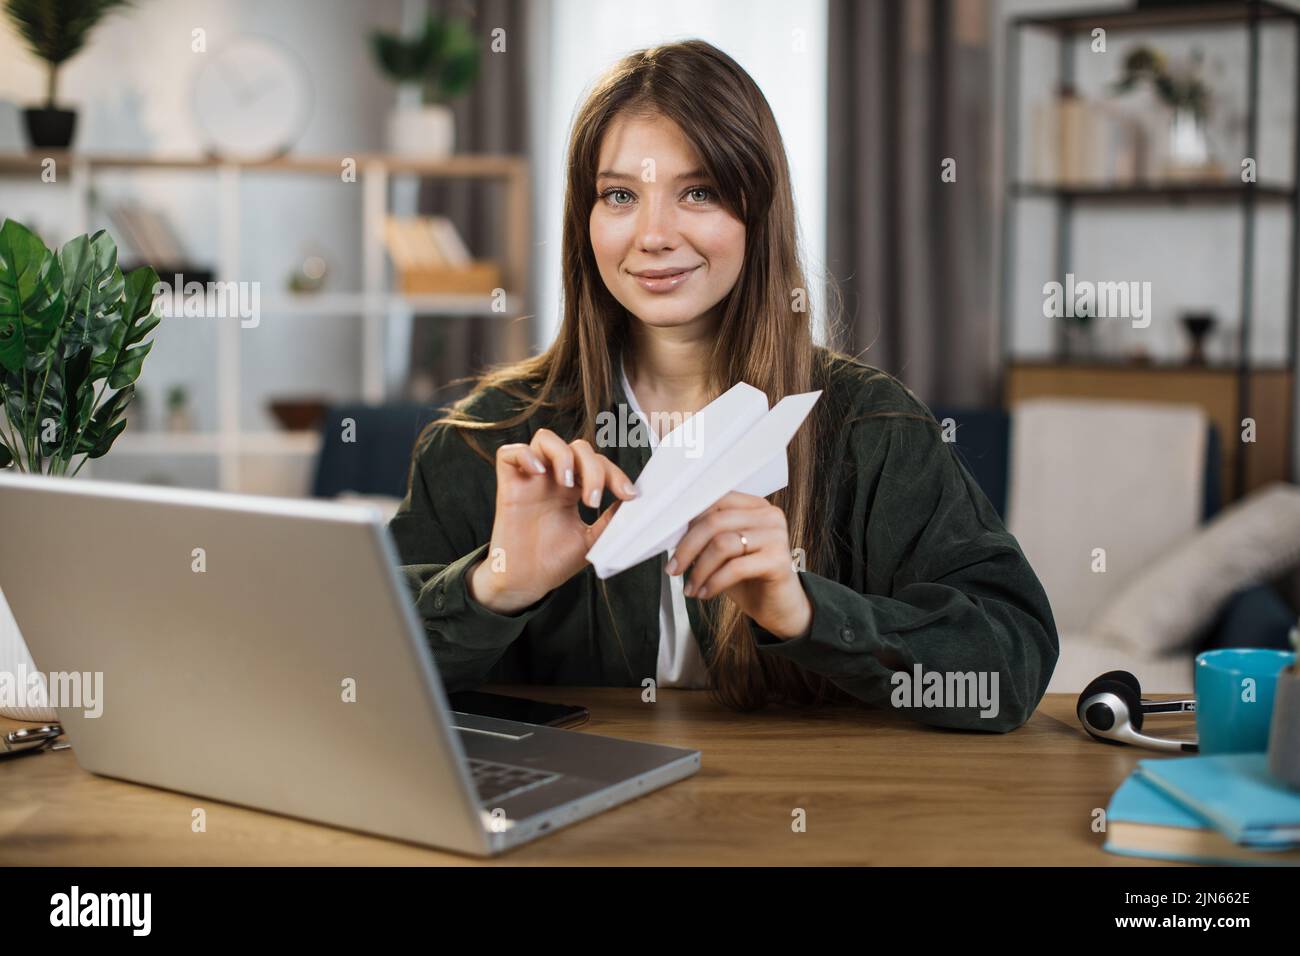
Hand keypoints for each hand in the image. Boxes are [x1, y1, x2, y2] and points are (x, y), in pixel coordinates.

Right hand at [469, 428, 638, 613]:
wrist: (527, 582)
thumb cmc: (554, 561)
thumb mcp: (591, 540)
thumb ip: (609, 519)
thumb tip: (632, 501)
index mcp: (574, 489)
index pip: (597, 463)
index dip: (615, 473)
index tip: (629, 495)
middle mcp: (553, 479)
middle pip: (577, 448)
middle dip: (593, 468)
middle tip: (593, 500)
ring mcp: (530, 480)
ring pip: (545, 439)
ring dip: (563, 455)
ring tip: (566, 484)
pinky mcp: (508, 486)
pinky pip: (509, 454)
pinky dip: (525, 455)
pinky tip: (538, 473)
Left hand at [666, 491, 811, 639]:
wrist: (780, 608)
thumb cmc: (749, 578)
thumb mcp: (724, 553)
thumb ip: (706, 537)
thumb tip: (672, 532)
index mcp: (755, 506)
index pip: (715, 502)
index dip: (688, 522)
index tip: (670, 544)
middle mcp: (769, 515)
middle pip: (715, 522)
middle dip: (687, 548)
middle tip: (673, 570)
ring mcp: (777, 536)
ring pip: (722, 544)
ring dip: (699, 569)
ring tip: (691, 588)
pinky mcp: (780, 561)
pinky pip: (736, 567)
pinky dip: (714, 582)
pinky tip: (705, 593)